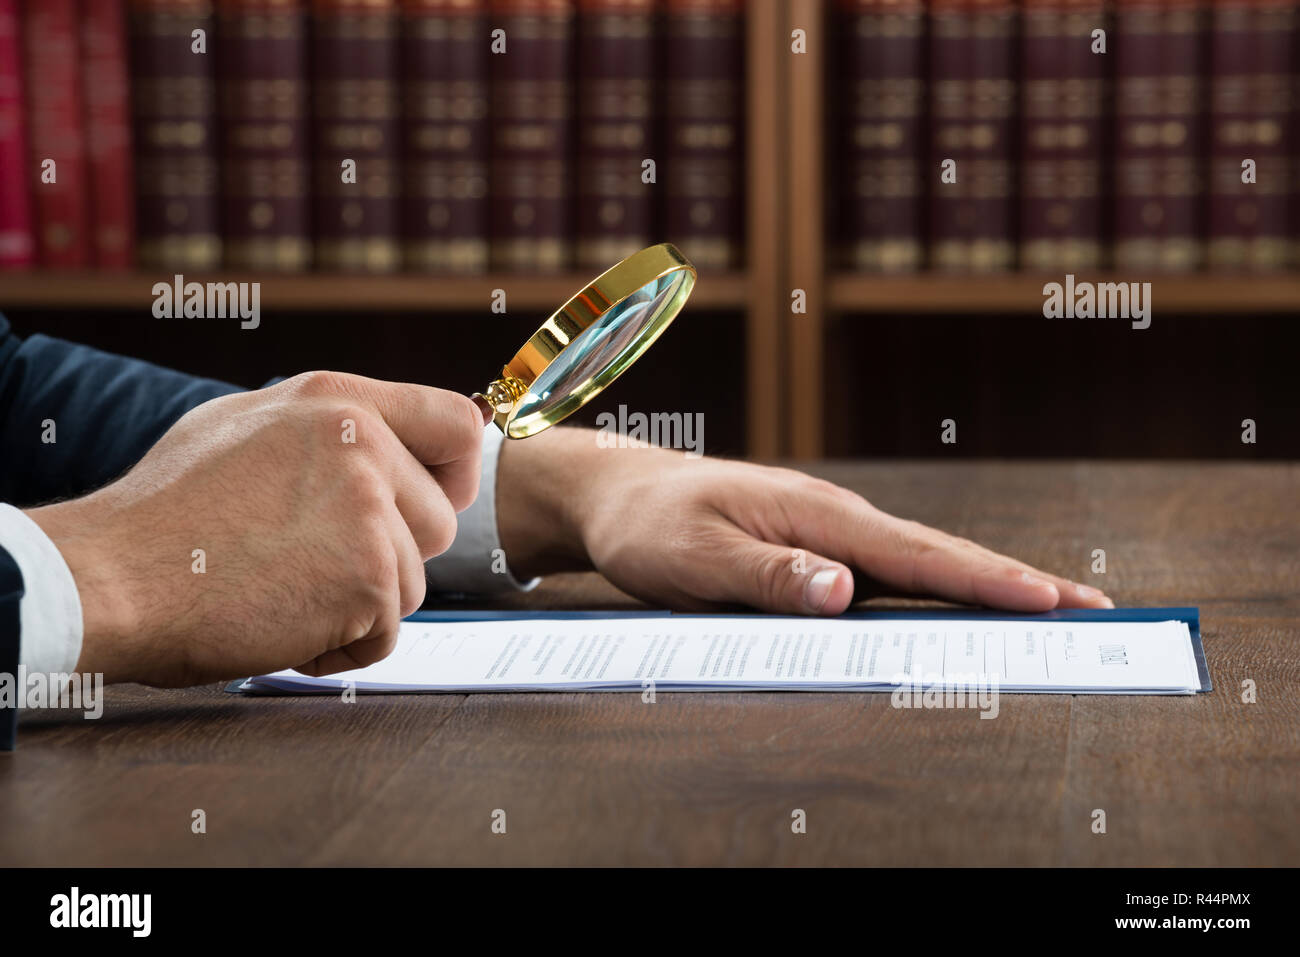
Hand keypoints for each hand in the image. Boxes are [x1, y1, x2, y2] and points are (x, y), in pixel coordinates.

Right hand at [27, 371, 487, 685]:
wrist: (112, 579)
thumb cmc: (166, 513)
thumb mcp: (246, 426)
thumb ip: (327, 430)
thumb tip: (387, 440)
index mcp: (339, 401)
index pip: (458, 424)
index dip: (454, 475)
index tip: (429, 502)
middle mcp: (365, 442)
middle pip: (440, 521)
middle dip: (392, 556)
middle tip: (315, 565)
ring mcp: (370, 509)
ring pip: (413, 583)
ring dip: (359, 606)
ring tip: (283, 592)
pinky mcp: (368, 577)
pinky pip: (386, 632)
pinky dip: (342, 648)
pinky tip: (283, 625)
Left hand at [497, 429, 1112, 614]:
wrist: (618, 494)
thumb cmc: (652, 526)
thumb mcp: (696, 560)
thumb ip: (770, 577)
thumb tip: (846, 592)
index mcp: (818, 514)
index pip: (918, 555)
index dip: (987, 581)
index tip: (1052, 601)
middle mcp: (837, 518)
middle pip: (940, 555)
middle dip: (1016, 582)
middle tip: (1092, 609)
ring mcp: (831, 530)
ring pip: (921, 564)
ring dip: (984, 586)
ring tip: (1050, 611)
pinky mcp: (817, 546)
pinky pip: (890, 572)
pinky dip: (937, 589)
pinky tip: (959, 609)